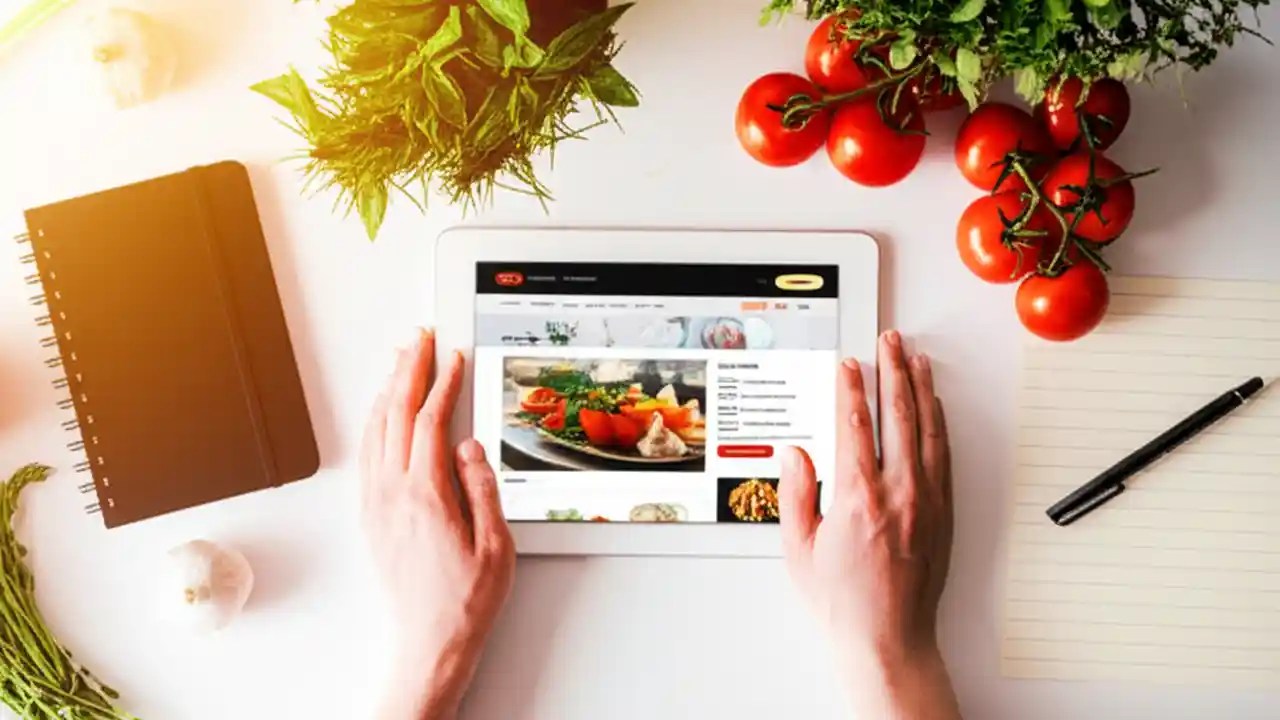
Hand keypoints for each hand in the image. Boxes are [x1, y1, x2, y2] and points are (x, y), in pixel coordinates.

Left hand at [361, 329, 515, 719]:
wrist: (430, 639)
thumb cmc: (465, 600)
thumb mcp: (496, 546)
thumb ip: (484, 489)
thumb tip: (470, 447)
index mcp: (426, 496)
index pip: (430, 423)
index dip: (443, 385)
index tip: (453, 359)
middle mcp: (393, 495)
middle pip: (396, 416)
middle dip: (409, 371)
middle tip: (420, 340)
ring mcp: (377, 505)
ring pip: (376, 431)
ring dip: (388, 391)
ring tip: (400, 362)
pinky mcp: (372, 517)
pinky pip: (368, 454)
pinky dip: (375, 422)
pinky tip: (381, 413)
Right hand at [780, 330, 959, 719]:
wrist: (888, 638)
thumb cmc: (843, 602)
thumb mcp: (798, 549)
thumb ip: (796, 495)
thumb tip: (796, 454)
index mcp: (857, 499)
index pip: (855, 426)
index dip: (851, 389)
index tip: (848, 366)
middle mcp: (898, 494)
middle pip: (898, 416)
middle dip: (892, 371)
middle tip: (889, 343)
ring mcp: (926, 502)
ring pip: (927, 429)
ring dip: (921, 389)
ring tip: (916, 359)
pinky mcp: (943, 513)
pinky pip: (944, 455)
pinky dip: (939, 424)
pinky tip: (934, 407)